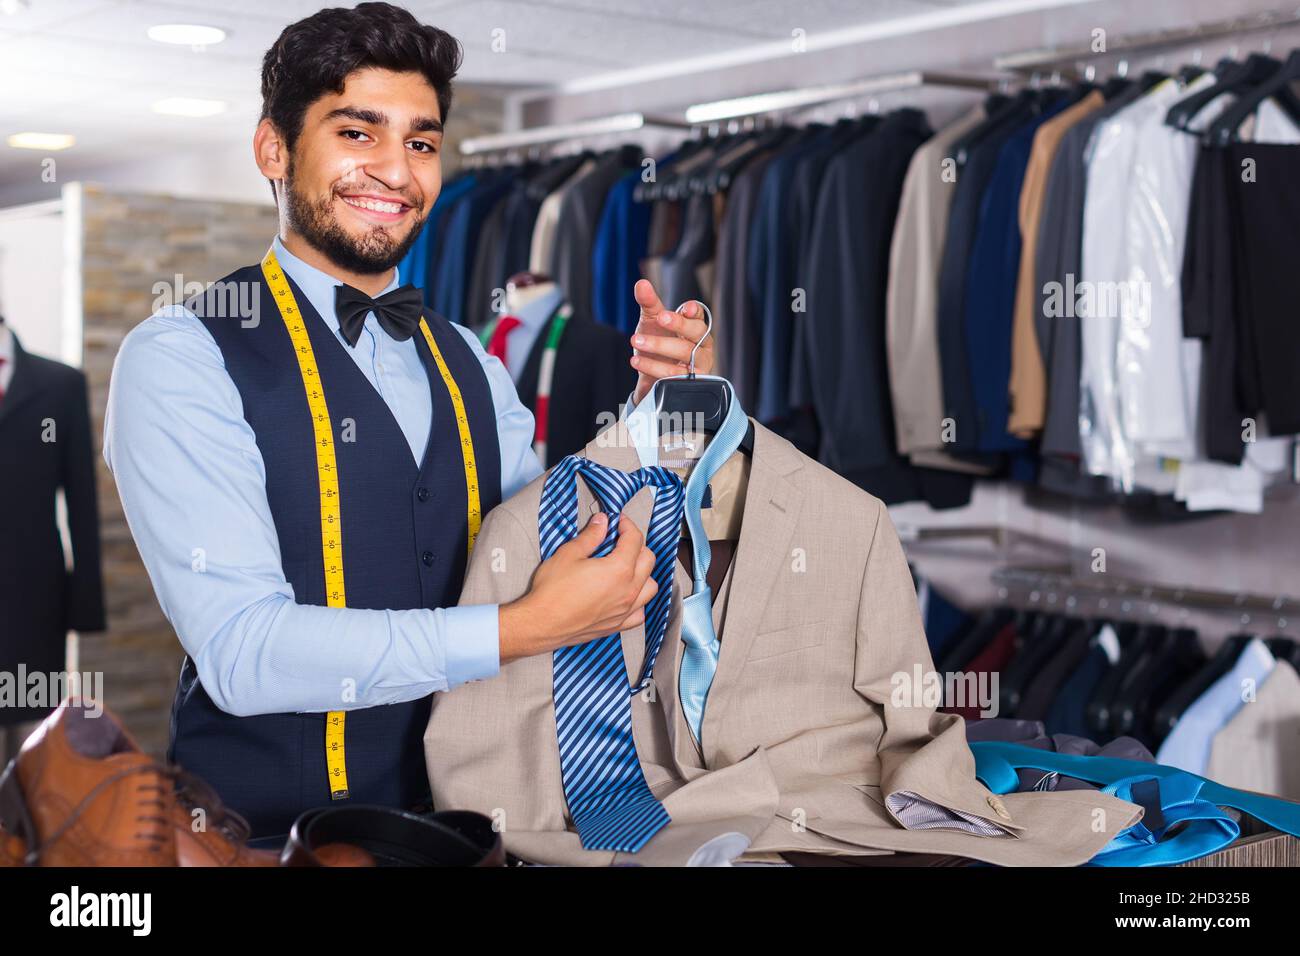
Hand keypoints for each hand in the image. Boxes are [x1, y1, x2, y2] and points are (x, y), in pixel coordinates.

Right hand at [498, 512, 657, 661]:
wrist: (541, 624)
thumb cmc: (552, 591)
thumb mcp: (569, 554)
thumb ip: (590, 536)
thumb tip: (602, 522)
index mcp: (619, 570)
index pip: (635, 540)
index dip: (627, 525)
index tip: (618, 522)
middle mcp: (628, 591)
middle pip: (648, 560)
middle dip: (637, 545)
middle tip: (620, 540)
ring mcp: (625, 610)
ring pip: (650, 587)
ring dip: (643, 573)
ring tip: (626, 567)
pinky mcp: (617, 625)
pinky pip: (640, 612)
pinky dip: (638, 601)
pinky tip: (625, 595)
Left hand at [629, 279, 714, 405]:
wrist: (650, 380)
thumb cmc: (657, 348)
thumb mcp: (651, 322)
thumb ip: (649, 303)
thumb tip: (641, 284)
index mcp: (695, 328)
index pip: (699, 315)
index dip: (694, 311)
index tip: (685, 308)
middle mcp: (701, 346)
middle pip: (697, 332)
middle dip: (678, 324)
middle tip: (659, 318)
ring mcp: (698, 366)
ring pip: (685, 354)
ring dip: (659, 346)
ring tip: (636, 341)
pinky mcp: (688, 384)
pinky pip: (675, 375)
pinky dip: (654, 367)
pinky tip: (637, 361)